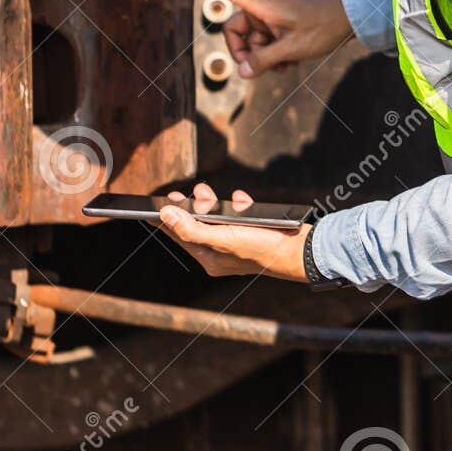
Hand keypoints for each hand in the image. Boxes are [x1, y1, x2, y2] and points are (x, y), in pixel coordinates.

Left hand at [155, 183, 308, 281]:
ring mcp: (237, 242)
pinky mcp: (252, 232)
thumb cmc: (261, 248)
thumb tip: (166, 215)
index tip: (151, 208)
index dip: (165, 222)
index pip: (179, 237)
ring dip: (211, 203)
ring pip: (216, 219)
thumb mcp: (222, 238)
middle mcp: (221, 252)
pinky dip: (237, 206)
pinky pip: (238, 216)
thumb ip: (191, 228)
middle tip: (181, 193)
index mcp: (210, 258)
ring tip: (205, 192)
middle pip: (196, 226)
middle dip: (190, 208)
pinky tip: (240, 200)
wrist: (300, 251)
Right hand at [187, 0, 353, 78]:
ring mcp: (272, 17)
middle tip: (259, 70)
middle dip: (243, 52)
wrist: (350, 18)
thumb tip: (241, 71)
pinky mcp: (281, 24)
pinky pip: (266, 41)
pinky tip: (288, 63)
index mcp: (262, 5)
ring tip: (283, 67)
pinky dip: (272, 54)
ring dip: (262, 57)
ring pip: (252, 40)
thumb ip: (263, 61)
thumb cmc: (322, 27)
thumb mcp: (292, 49)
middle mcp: (263, 8)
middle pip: (235, 30)